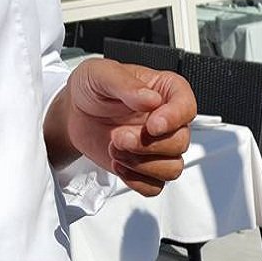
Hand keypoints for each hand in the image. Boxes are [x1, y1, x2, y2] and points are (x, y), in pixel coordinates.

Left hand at [45, 58, 196, 196]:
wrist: (73, 113)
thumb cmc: (92, 89)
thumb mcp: (100, 74)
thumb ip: (126, 84)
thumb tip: (151, 99)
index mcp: (166, 92)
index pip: (187, 106)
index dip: (174, 119)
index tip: (152, 125)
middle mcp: (169, 121)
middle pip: (181, 142)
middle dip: (147, 145)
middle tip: (119, 136)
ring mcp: (160, 147)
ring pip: (173, 168)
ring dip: (141, 165)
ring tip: (116, 149)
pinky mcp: (147, 168)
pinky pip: (156, 186)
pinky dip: (137, 181)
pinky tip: (120, 164)